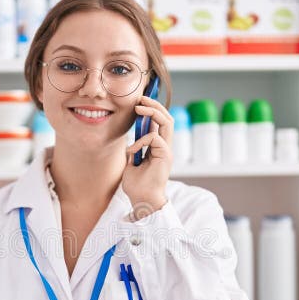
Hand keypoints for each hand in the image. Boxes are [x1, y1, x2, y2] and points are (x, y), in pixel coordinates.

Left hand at [123, 95, 172, 218]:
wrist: (142, 200)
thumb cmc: (136, 186)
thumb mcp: (131, 163)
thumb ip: (134, 149)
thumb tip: (131, 139)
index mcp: (158, 148)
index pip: (160, 123)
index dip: (152, 110)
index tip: (139, 102)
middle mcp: (165, 147)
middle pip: (167, 118)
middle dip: (155, 105)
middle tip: (141, 98)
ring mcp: (167, 151)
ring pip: (167, 122)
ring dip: (153, 112)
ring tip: (139, 108)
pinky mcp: (165, 156)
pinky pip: (154, 138)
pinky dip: (141, 140)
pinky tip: (132, 150)